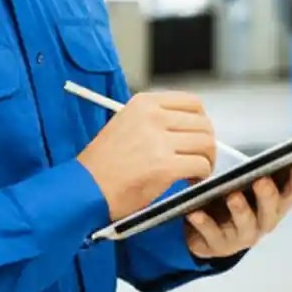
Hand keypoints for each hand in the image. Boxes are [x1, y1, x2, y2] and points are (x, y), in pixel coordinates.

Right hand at [77, 91, 215, 219]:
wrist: (84, 189)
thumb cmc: (103, 164)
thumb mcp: (125, 124)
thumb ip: (155, 120)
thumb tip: (189, 127)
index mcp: (143, 103)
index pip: (191, 102)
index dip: (200, 121)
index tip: (197, 136)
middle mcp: (153, 116)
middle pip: (203, 124)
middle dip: (206, 144)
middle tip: (199, 159)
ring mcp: (159, 140)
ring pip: (205, 144)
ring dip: (206, 160)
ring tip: (195, 172)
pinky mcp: (165, 165)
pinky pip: (200, 165)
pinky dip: (201, 175)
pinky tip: (190, 182)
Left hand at [185, 158, 291, 259]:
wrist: (209, 234)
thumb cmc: (236, 201)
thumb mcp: (254, 186)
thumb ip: (276, 171)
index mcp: (276, 206)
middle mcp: (263, 223)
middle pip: (270, 210)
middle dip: (267, 195)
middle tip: (261, 180)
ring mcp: (241, 237)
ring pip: (245, 224)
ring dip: (240, 209)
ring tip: (232, 195)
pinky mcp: (218, 246)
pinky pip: (211, 234)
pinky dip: (204, 223)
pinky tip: (195, 212)